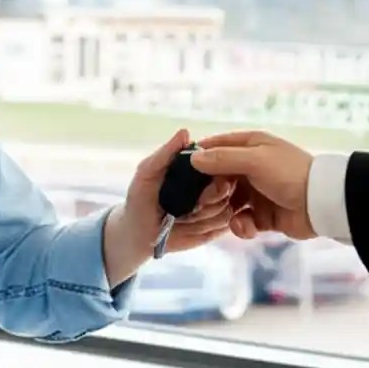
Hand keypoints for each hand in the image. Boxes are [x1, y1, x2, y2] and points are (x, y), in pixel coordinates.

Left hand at [103, 129, 236, 285]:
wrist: (138, 235)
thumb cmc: (140, 200)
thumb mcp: (146, 174)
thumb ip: (165, 154)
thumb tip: (185, 132)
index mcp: (196, 168)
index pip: (221, 163)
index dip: (217, 173)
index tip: (206, 181)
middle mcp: (210, 185)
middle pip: (229, 187)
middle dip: (211, 197)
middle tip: (192, 205)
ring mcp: (215, 207)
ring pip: (228, 208)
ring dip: (205, 215)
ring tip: (183, 218)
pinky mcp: (216, 228)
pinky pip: (225, 225)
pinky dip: (208, 227)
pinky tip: (190, 227)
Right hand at [190, 131, 315, 240]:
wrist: (321, 204)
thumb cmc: (289, 174)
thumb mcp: (254, 160)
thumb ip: (223, 159)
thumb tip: (193, 157)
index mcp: (251, 146)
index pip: (217, 146)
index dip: (200, 156)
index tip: (182, 169)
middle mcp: (251, 167)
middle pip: (218, 178)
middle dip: (210, 191)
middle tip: (204, 200)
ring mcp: (256, 192)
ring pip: (226, 202)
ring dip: (224, 211)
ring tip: (227, 215)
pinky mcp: (262, 216)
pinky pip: (241, 221)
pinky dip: (241, 226)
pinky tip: (247, 227)